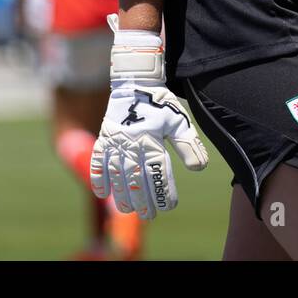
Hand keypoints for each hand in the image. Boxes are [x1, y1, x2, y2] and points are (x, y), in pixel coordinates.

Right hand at [90, 14, 208, 218]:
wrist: (135, 82)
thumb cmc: (161, 104)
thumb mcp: (179, 121)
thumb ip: (188, 145)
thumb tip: (199, 168)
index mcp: (151, 138)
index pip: (158, 171)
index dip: (163, 190)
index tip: (169, 206)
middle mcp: (131, 141)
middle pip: (136, 177)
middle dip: (143, 198)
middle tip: (149, 215)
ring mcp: (115, 140)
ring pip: (117, 173)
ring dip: (122, 193)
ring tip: (128, 210)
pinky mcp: (104, 138)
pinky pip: (97, 161)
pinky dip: (99, 177)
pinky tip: (102, 193)